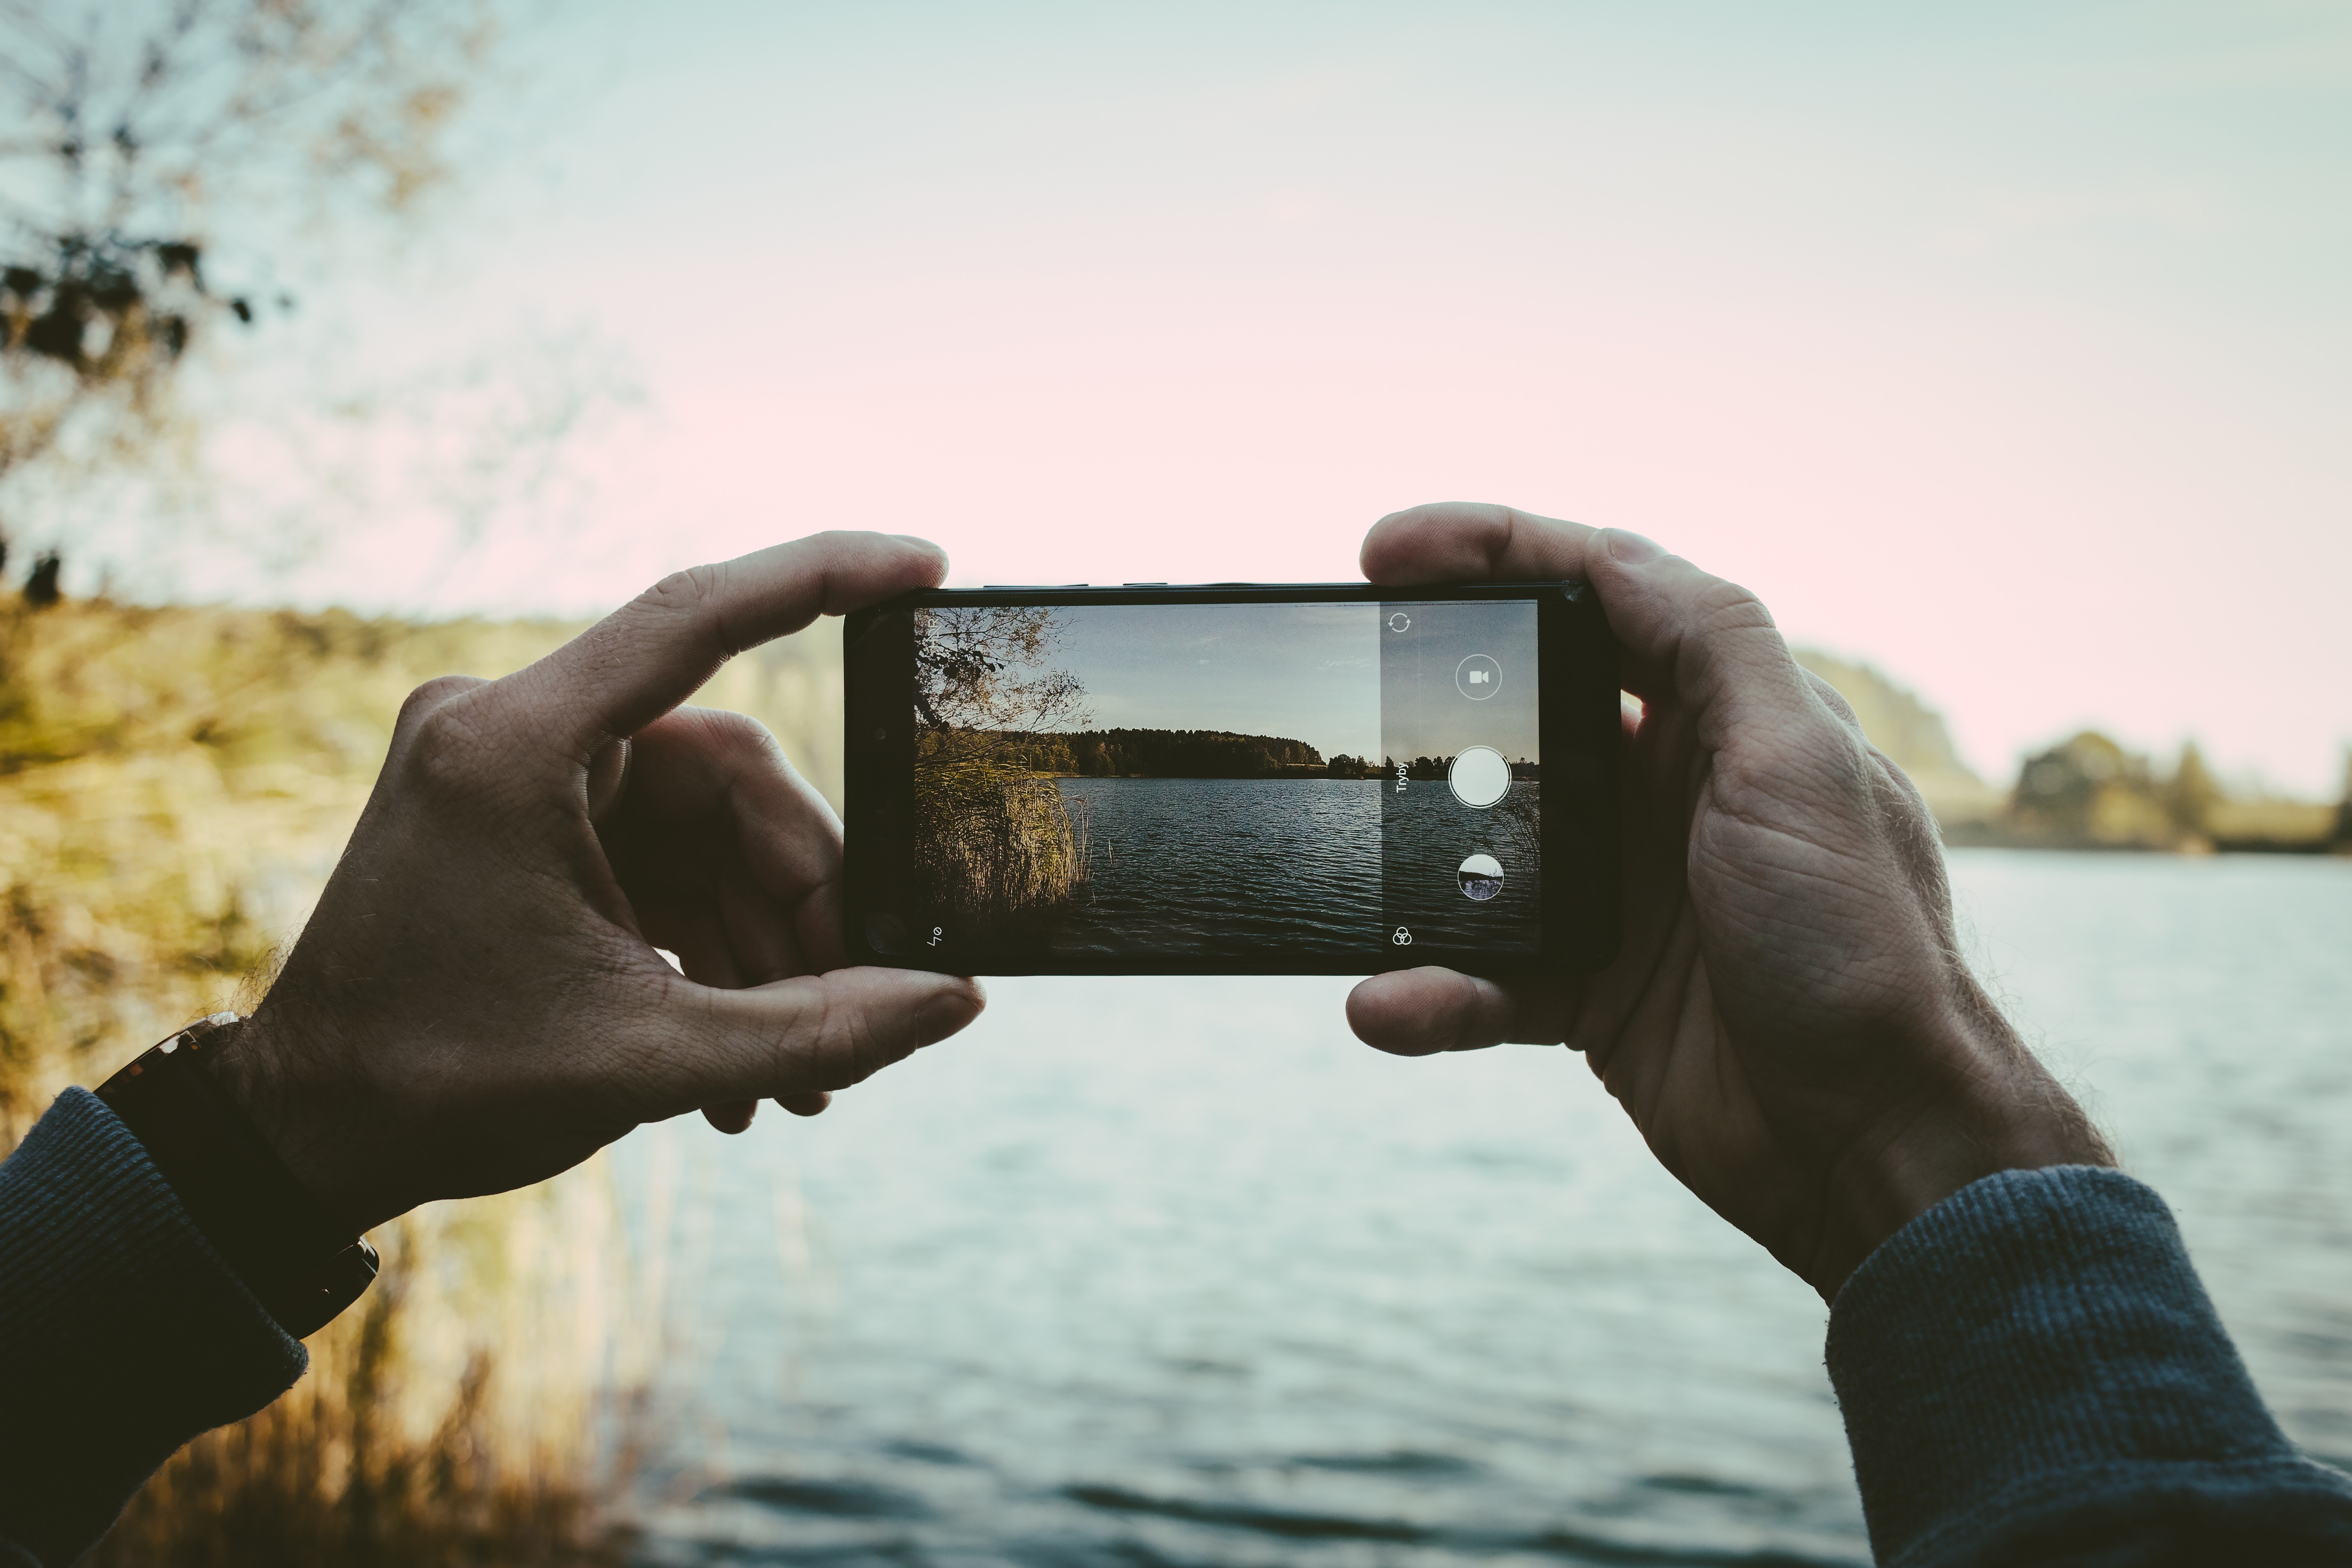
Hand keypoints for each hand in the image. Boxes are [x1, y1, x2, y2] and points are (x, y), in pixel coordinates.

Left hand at [208, 532, 986, 1234]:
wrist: (311, 1139)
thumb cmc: (440, 1087)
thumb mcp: (649, 1060)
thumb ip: (818, 1028)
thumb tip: (957, 1001)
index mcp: (515, 749)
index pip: (696, 615)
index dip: (821, 576)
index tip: (925, 563)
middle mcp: (512, 732)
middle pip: (728, 772)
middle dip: (802, 894)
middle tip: (850, 1003)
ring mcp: (522, 775)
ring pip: (710, 824)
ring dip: (766, 940)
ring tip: (798, 1071)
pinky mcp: (533, 823)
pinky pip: (667, 855)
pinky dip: (715, 940)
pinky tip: (745, 1047)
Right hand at [1347, 504, 2109, 1298]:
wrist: (1874, 1145)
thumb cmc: (1858, 947)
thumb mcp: (1801, 768)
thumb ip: (1717, 646)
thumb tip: (1615, 556)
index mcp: (1726, 718)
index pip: (1600, 590)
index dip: (1495, 547)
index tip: (1387, 546)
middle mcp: (1668, 789)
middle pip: (1523, 698)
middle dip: (1428, 678)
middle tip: (1346, 664)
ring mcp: (1623, 890)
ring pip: (1481, 843)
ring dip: (1411, 855)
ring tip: (1346, 850)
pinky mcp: (1591, 989)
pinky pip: (1482, 973)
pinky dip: (1433, 987)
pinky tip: (1390, 1002)